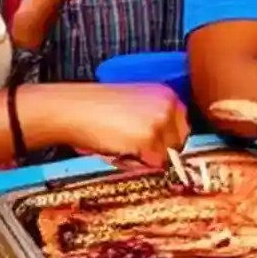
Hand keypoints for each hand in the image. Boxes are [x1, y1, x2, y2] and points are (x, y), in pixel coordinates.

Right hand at [52, 84, 189, 165]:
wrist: (74, 108)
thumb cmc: (95, 108)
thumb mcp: (134, 106)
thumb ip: (154, 120)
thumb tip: (168, 149)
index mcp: (166, 93)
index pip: (182, 126)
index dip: (167, 140)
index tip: (153, 145)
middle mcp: (169, 105)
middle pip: (179, 144)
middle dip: (159, 151)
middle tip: (131, 146)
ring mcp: (162, 122)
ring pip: (166, 157)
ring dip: (145, 158)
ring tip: (120, 145)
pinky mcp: (150, 139)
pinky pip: (152, 164)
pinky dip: (135, 163)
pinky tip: (117, 150)